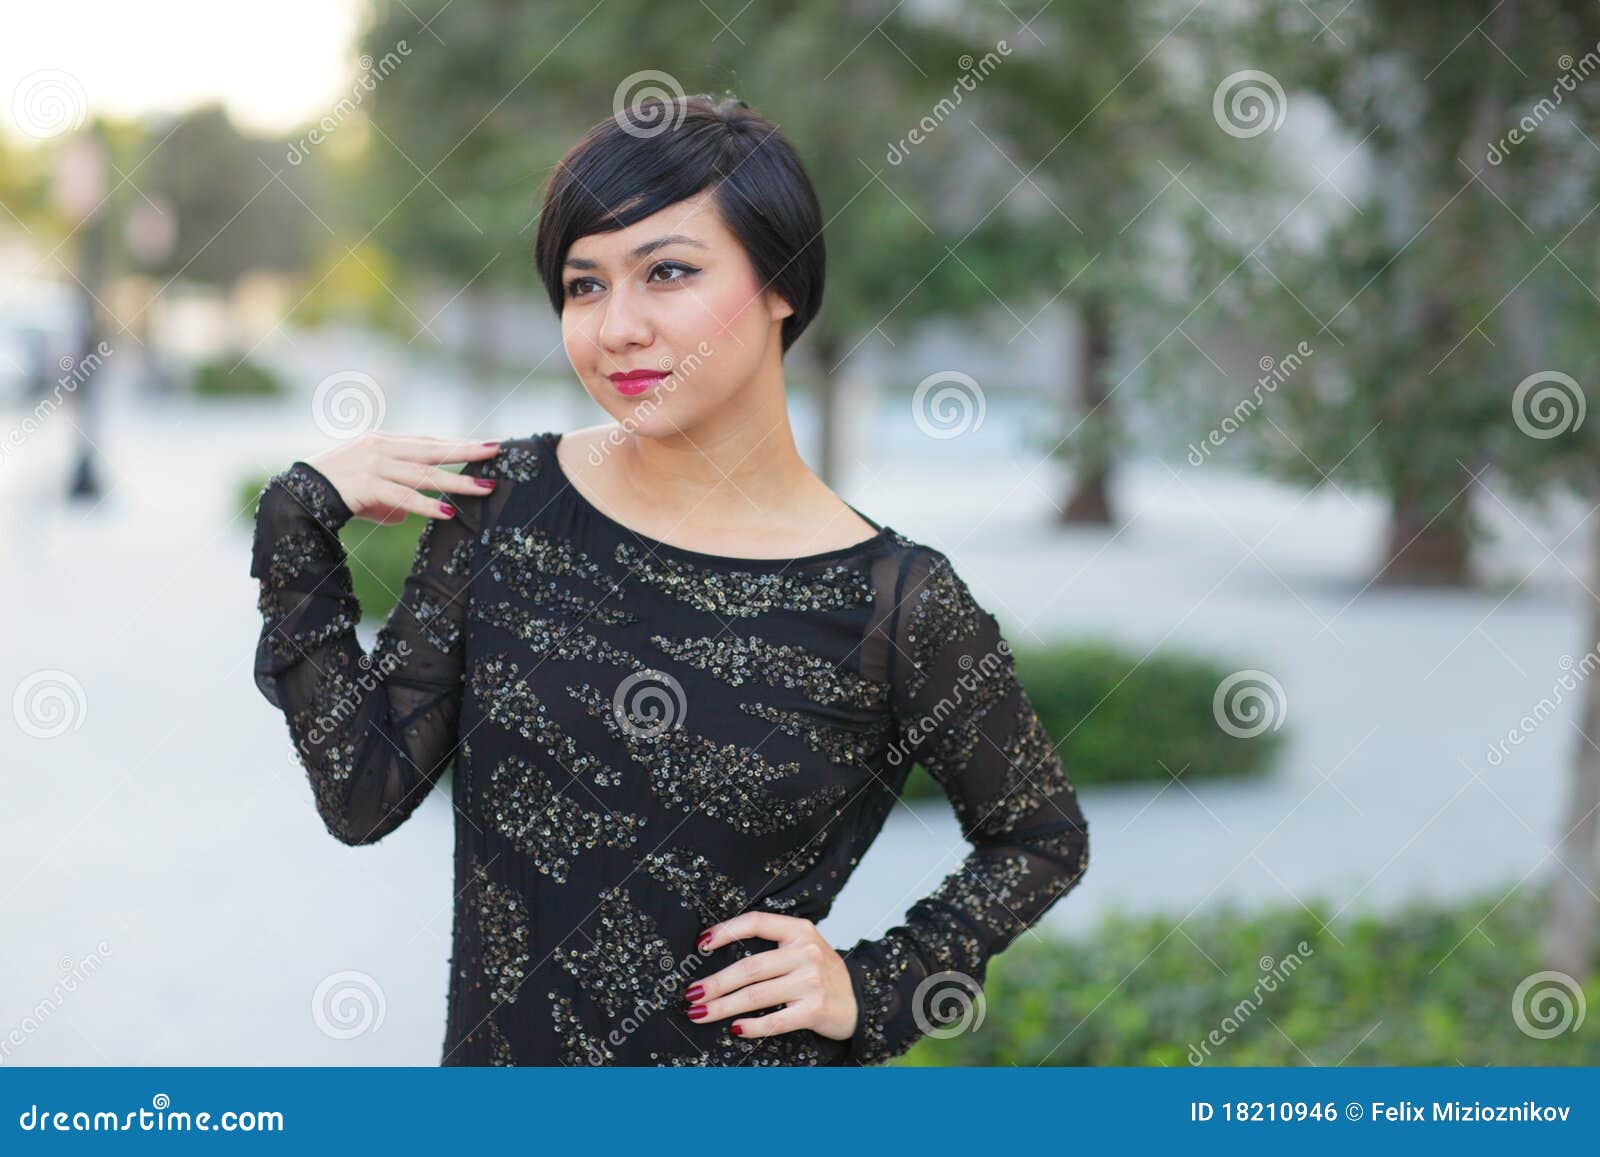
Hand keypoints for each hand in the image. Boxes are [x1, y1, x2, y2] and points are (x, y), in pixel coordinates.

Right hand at [306, 432, 502, 523]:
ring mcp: (374, 465)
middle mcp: (381, 448)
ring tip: (485, 488)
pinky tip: (447, 512)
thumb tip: (407, 516)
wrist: (296, 493)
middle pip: (433, 450)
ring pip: (424, 474)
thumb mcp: (368, 489)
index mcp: (384, 442)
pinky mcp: (365, 485)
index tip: (485, 445)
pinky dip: (426, 505)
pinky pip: (402, 497)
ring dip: (457, 482)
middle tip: (497, 451)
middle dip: (467, 451)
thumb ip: (391, 498)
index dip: (457, 443)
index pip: (428, 441)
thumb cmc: (335, 492)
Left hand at [685, 912, 857, 1041]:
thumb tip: (719, 953)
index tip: (701, 944)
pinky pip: (775, 1020)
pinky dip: (751, 1026)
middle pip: (750, 967)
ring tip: (701, 1013)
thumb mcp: (803, 947)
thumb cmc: (820, 973)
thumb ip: (772, 945)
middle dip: (715, 983)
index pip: (756, 923)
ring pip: (756, 995)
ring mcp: (812, 982)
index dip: (726, 931)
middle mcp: (806, 953)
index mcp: (800, 930)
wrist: (859, 1000)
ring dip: (723, 1006)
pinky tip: (735, 1028)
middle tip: (692, 994)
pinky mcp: (815, 1009)